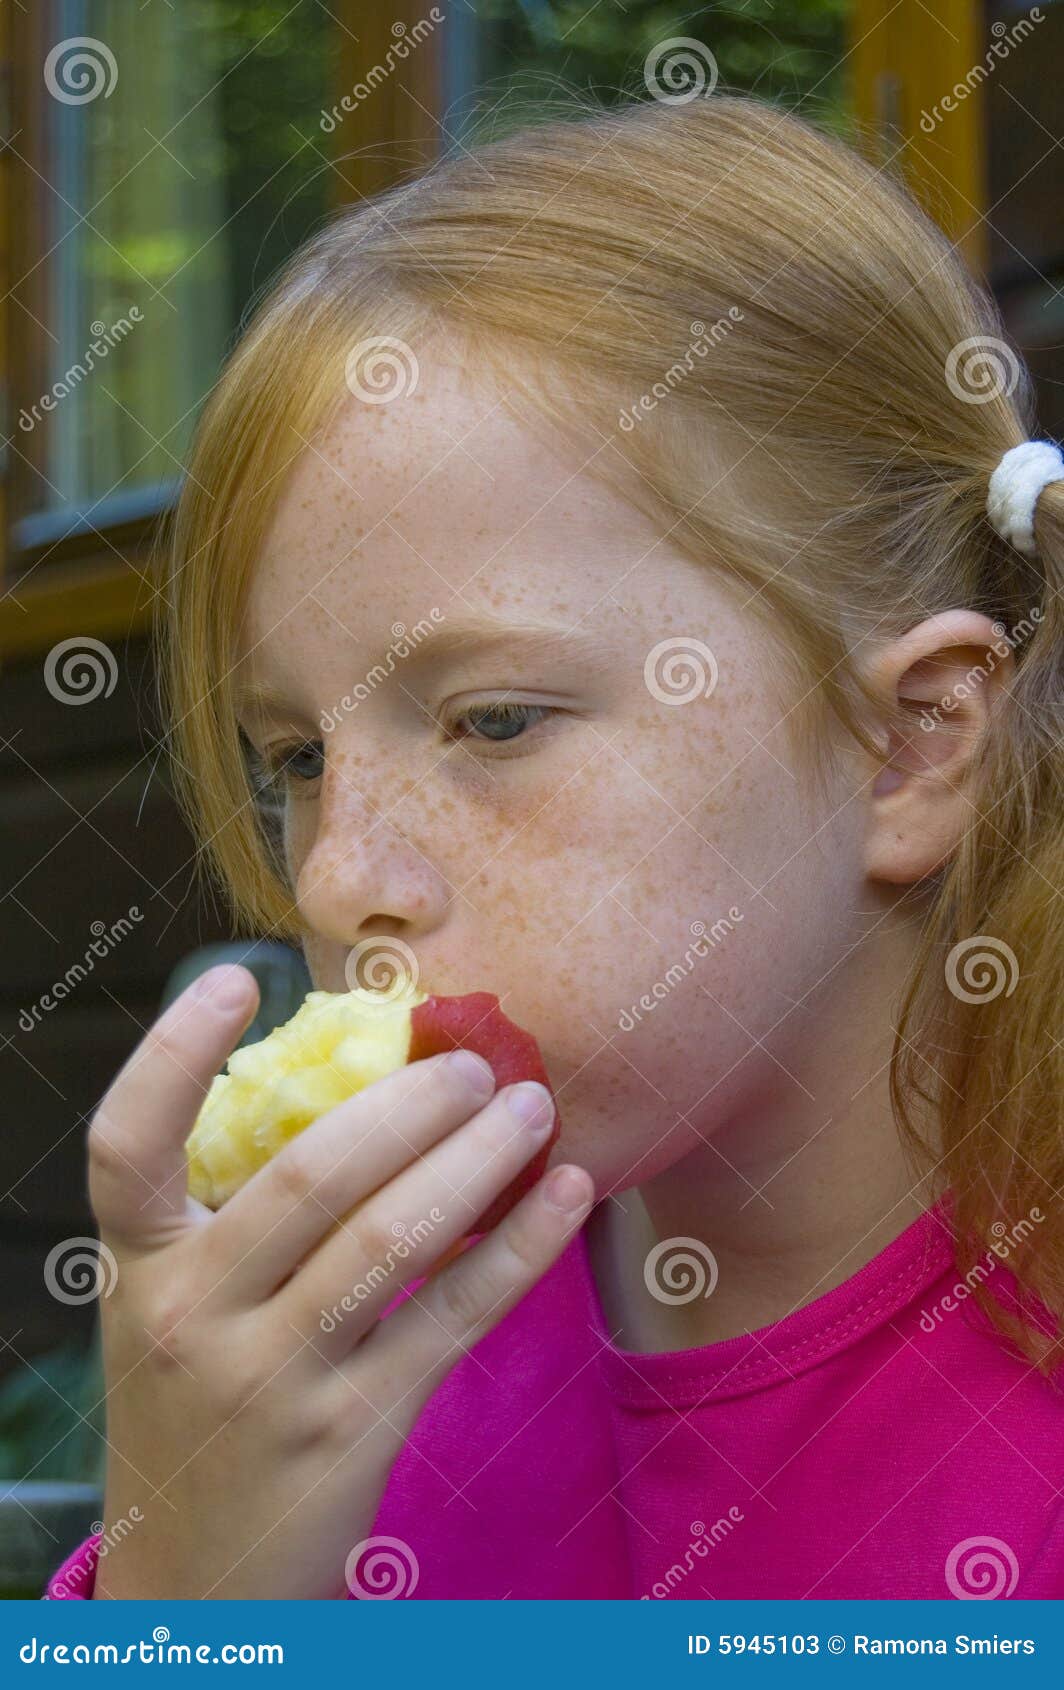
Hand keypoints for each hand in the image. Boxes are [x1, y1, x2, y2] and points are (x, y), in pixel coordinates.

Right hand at [87, 964, 591, 1598]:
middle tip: (471, 1060)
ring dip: (475, 1158)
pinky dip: (519, 1245)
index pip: (125, 1147)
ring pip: (390, 1240)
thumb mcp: (176, 1309)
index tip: (242, 977)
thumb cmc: (199, 1401)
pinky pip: (453, 1315)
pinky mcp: (354, 1429)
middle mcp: (191, 1319)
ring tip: (531, 1103)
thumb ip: (230, 1215)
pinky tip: (567, 1190)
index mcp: (140, 1269)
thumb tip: (349, 1083)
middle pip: (305, 1177)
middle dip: (404, 1103)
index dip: (173, 1053)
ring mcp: (272, 1379)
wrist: (200, 1580)